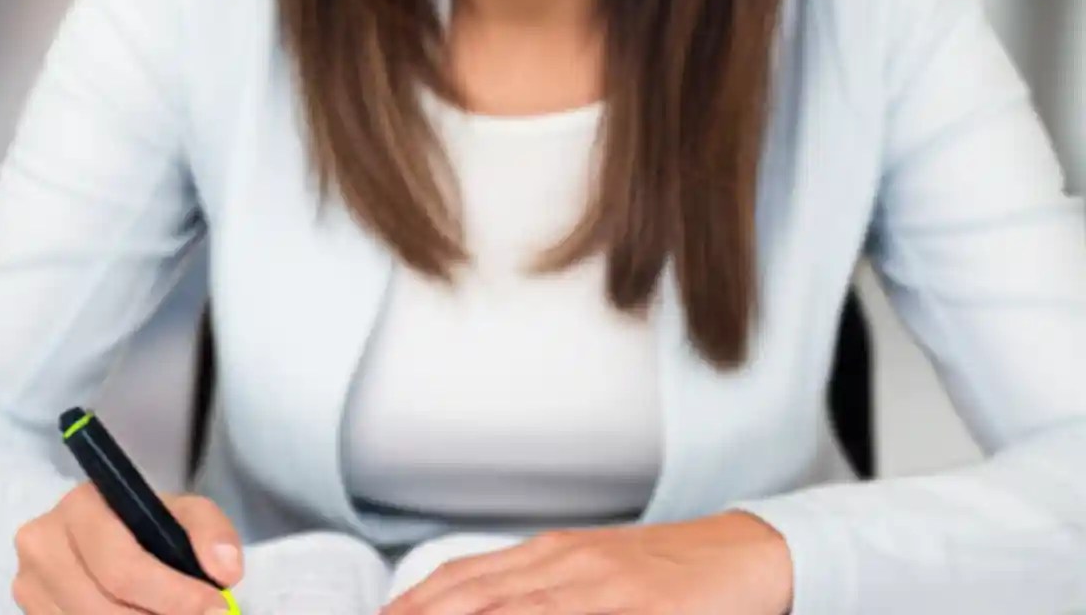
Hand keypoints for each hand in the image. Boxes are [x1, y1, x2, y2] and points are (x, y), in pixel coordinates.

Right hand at [12, 483, 242, 613]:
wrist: (112, 532)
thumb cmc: (150, 523)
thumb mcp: (187, 513)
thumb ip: (212, 532)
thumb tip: (225, 572)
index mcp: (80, 507)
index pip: (122, 567)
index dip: (172, 595)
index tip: (214, 608)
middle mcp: (41, 544)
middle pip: (101, 608)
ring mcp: (28, 584)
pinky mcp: (30, 610)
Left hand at [382, 512, 792, 614]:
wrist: (745, 553)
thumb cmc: (666, 574)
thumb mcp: (595, 577)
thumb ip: (542, 594)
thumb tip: (488, 604)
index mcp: (550, 556)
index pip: (464, 579)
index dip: (415, 601)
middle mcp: (565, 563)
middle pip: (475, 594)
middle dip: (424, 614)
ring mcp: (601, 584)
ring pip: (516, 608)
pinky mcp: (640, 606)